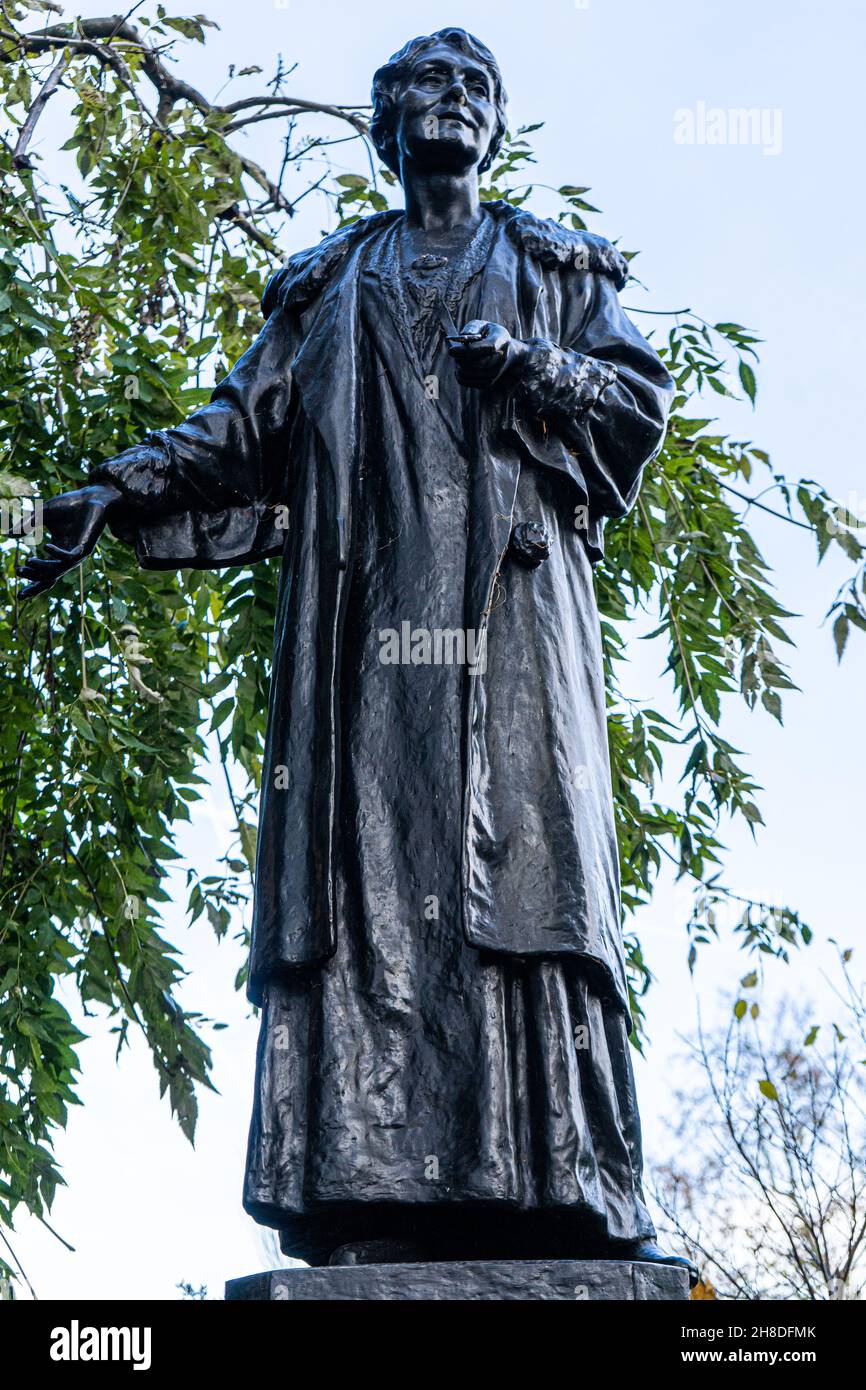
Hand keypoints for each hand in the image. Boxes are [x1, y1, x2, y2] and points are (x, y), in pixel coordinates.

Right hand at [16, 482, 121, 600]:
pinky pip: (70, 557)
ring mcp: (77, 554)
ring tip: (27, 563)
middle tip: (18, 571)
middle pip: (50, 578)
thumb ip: (26, 524)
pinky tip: (46, 546)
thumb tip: (8, 534)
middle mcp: (67, 556)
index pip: (45, 575)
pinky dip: (57, 554)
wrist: (92, 496)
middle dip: (34, 578)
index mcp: (57, 550)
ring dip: (42, 568)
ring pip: (58, 570)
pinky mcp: (85, 547)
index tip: (20, 596)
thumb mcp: (42, 514)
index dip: (33, 586)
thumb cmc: (69, 504)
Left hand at [446, 320, 526, 388]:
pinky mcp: (488, 383)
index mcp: (502, 339)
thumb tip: (463, 338)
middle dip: (461, 358)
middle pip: (478, 364)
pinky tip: (460, 367)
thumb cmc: (488, 335)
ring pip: (470, 374)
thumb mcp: (482, 326)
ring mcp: (496, 372)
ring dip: (459, 366)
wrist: (505, 352)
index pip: (488, 347)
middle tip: (453, 352)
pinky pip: (467, 382)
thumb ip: (472, 329)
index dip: (469, 350)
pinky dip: (459, 375)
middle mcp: (502, 358)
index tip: (451, 350)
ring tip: (458, 358)